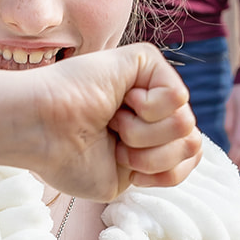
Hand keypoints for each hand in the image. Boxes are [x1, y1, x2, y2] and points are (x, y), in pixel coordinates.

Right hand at [0, 45, 203, 201]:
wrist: (42, 131)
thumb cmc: (67, 158)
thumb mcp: (125, 179)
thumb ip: (166, 166)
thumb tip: (197, 140)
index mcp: (142, 134)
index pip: (187, 157)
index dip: (162, 172)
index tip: (122, 166)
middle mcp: (147, 107)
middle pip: (190, 142)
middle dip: (153, 157)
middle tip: (114, 142)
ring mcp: (147, 83)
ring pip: (186, 123)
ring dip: (147, 137)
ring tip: (113, 123)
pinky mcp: (144, 60)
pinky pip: (177, 96)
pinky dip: (147, 110)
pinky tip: (119, 102)